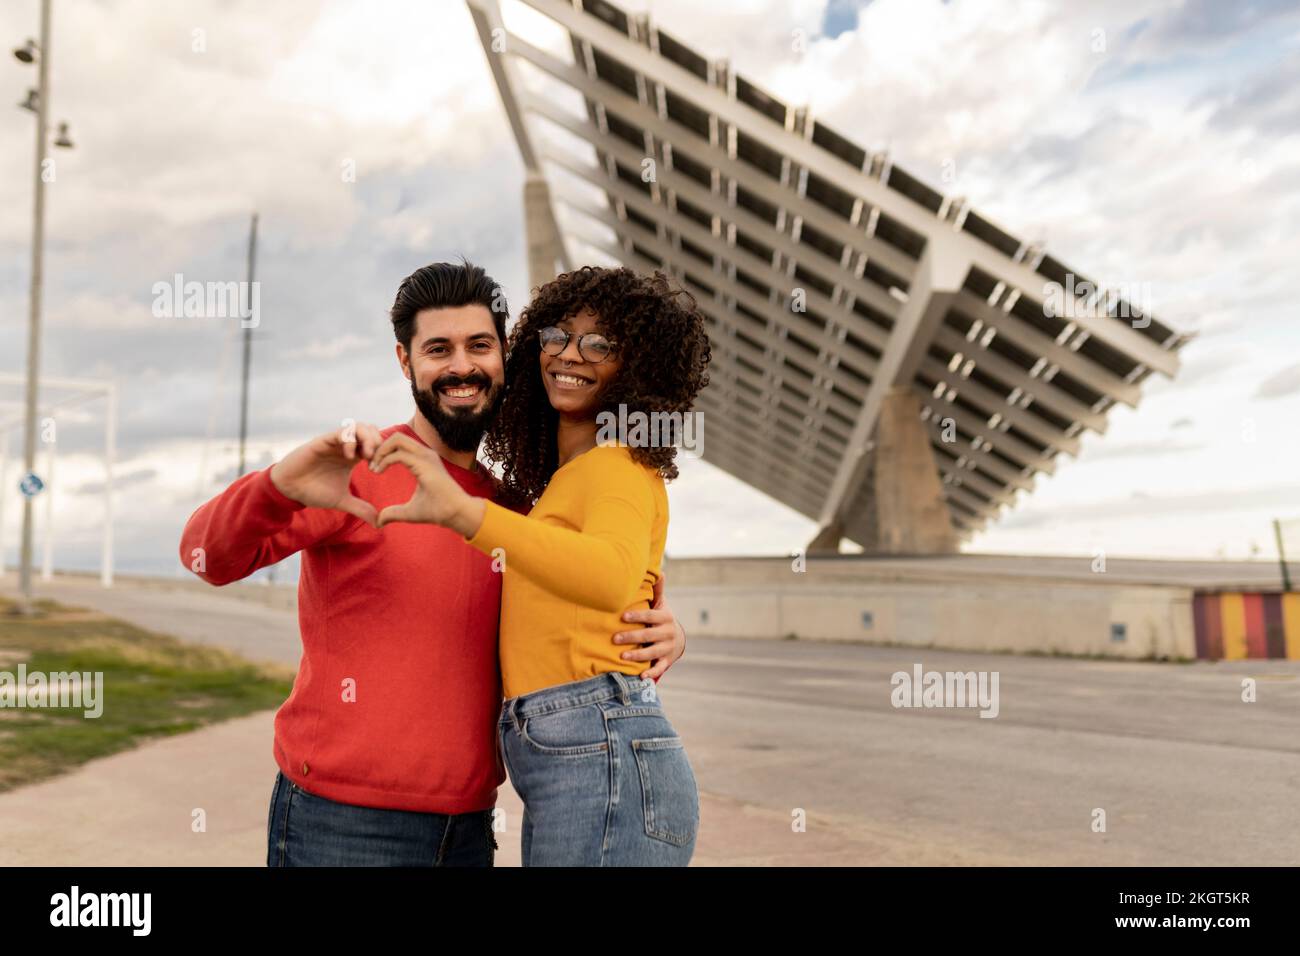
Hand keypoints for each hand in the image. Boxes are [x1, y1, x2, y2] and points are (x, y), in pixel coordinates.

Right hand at [269, 421, 383, 526]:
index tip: (378, 470)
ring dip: (368, 438)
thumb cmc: (314, 491)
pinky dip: (351, 440)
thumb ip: (361, 509)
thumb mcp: (342, 501)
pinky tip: (350, 457)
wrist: (290, 490)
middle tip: (376, 460)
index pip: (376, 444)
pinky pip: (342, 432)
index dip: (382, 454)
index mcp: (353, 457)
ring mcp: (336, 443)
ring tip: (366, 456)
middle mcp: (346, 447)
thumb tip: (379, 523)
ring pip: (359, 426)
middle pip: (372, 431)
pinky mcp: (323, 441)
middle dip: (379, 443)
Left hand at [369, 431, 484, 534]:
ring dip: (380, 451)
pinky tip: (377, 472)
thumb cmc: (438, 511)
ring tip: (373, 467)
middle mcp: (425, 453)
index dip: (383, 452)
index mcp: (423, 460)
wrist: (455, 513)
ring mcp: (426, 456)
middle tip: (370, 464)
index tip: (373, 468)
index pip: (399, 444)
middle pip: (396, 437)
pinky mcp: (424, 464)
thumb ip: (393, 513)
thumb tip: (378, 521)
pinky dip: (384, 460)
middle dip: (379, 447)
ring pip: (397, 439)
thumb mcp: (409, 511)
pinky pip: (398, 454)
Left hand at [613, 573, 685, 680]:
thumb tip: (659, 571)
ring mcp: (667, 648)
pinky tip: (641, 676)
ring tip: (622, 656)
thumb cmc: (661, 619)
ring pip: (652, 652)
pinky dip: (652, 673)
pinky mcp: (666, 661)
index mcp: (665, 618)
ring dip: (637, 655)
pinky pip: (659, 667)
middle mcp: (667, 633)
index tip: (622, 617)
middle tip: (614, 638)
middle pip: (648, 635)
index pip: (650, 616)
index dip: (637, 616)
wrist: (677, 639)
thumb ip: (657, 590)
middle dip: (631, 637)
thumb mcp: (661, 605)